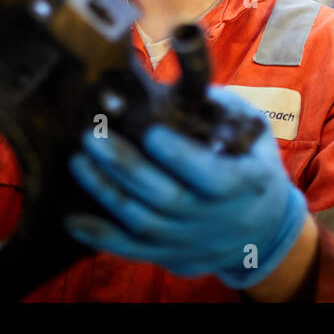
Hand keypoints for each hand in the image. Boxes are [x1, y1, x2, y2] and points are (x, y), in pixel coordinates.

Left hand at [64, 85, 307, 289]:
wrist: (263, 227)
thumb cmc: (250, 163)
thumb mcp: (255, 132)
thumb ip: (220, 108)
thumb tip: (177, 78)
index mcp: (246, 182)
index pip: (213, 176)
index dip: (181, 157)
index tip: (151, 131)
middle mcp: (217, 217)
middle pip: (166, 197)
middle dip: (126, 165)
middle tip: (92, 135)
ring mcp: (191, 240)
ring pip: (142, 222)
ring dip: (106, 191)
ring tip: (78, 160)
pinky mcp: (169, 255)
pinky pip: (130, 250)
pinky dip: (98, 235)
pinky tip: (70, 216)